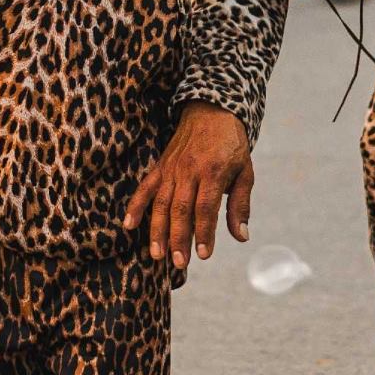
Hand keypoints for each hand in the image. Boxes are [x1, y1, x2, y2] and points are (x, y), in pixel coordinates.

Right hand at [124, 101, 253, 266]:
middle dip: (178, 238)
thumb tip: (241, 237)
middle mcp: (189, 170)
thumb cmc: (232, 145)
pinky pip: (145, 187)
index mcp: (214, 172)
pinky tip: (129, 225)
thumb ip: (240, 205)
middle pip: (181, 209)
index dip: (204, 233)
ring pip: (161, 203)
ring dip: (157, 230)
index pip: (206, 208)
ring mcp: (172, 168)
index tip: (203, 255)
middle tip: (179, 263)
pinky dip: (136, 206)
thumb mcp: (245, 172)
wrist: (212, 111)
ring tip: (157, 255)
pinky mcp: (160, 166)